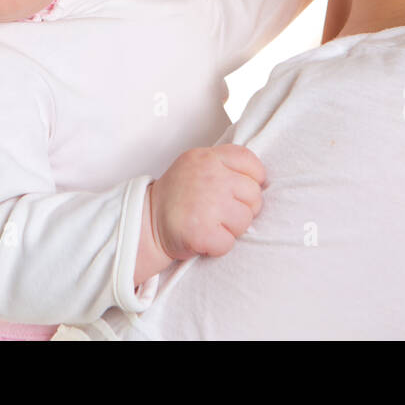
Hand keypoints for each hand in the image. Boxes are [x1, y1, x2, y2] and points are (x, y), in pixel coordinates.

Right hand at [150, 144, 265, 261]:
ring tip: (211, 224)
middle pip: (253, 195)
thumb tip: (258, 179)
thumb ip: (223, 165)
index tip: (242, 191)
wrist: (145, 222)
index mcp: (208, 158)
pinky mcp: (202, 232)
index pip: (250, 162)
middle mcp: (210, 177)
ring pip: (245, 220)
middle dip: (243, 208)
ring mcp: (207, 204)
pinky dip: (218, 246)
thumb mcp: (196, 166)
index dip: (253, 179)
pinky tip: (203, 238)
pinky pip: (229, 243)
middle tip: (221, 213)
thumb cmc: (176, 197)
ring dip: (231, 229)